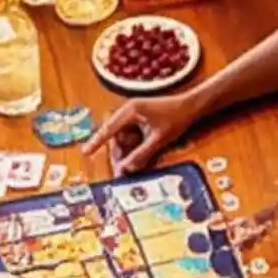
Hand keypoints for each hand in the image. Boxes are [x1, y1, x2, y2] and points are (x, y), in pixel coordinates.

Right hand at [82, 93, 200, 175]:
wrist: (192, 106)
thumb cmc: (176, 119)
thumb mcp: (158, 140)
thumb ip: (141, 155)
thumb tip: (125, 169)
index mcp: (130, 111)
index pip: (108, 129)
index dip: (96, 142)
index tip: (85, 153)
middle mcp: (129, 110)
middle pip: (116, 136)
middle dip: (119, 154)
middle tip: (122, 171)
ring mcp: (134, 114)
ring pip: (124, 137)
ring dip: (128, 151)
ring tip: (135, 165)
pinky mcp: (140, 118)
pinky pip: (132, 135)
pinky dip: (135, 146)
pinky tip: (143, 153)